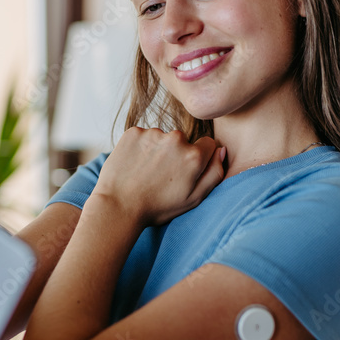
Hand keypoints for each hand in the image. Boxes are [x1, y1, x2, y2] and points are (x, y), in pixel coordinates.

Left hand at [92, 127, 225, 226]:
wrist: (118, 206)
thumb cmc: (157, 207)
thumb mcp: (193, 199)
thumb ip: (214, 173)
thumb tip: (222, 150)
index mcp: (194, 156)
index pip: (208, 145)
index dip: (198, 160)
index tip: (183, 173)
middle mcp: (176, 139)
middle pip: (183, 141)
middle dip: (176, 155)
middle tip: (161, 177)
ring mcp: (153, 133)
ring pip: (162, 138)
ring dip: (157, 151)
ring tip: (145, 173)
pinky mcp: (133, 132)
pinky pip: (143, 136)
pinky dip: (140, 147)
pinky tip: (134, 166)